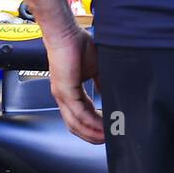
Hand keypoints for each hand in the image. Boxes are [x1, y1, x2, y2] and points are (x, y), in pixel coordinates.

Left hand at [43, 25, 103, 143]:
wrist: (66, 32)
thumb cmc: (78, 45)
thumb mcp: (97, 68)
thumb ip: (102, 83)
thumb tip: (110, 93)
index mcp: (70, 92)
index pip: (82, 116)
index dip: (95, 126)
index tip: (108, 131)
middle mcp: (63, 97)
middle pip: (77, 126)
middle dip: (93, 136)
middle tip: (108, 140)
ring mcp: (62, 96)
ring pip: (76, 123)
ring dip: (92, 133)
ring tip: (107, 136)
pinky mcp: (64, 91)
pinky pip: (78, 113)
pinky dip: (91, 122)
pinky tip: (101, 126)